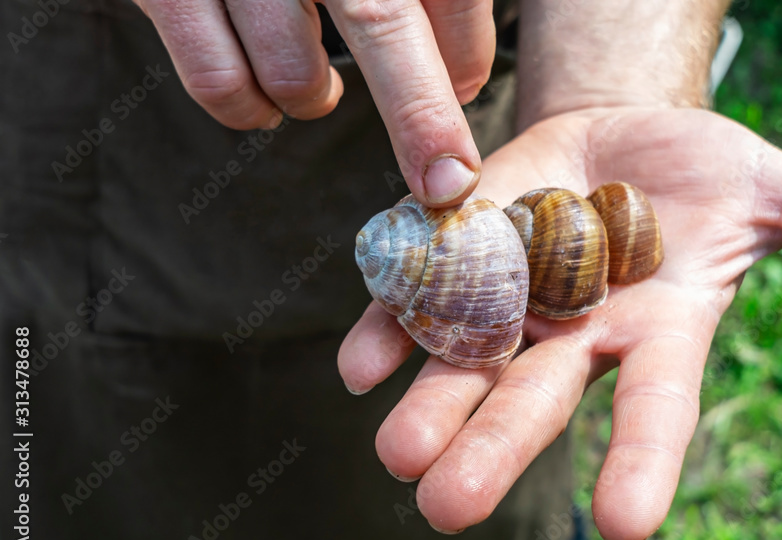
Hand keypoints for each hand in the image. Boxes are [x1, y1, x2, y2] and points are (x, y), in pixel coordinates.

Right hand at [135, 0, 492, 205]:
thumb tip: (465, 80)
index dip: (468, 52)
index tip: (468, 93)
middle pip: (384, 24)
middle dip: (423, 119)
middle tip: (445, 181)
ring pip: (294, 74)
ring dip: (315, 98)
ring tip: (319, 85)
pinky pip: (220, 83)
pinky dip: (250, 109)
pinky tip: (264, 98)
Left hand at [337, 107, 781, 539]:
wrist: (623, 142)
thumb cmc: (707, 178)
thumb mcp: (778, 190)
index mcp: (657, 332)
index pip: (654, 408)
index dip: (642, 461)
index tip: (625, 524)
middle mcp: (577, 334)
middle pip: (535, 400)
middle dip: (494, 451)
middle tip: (447, 509)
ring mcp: (513, 297)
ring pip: (465, 364)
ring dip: (428, 406)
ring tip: (395, 452)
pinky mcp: (465, 251)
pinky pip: (421, 298)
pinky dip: (388, 327)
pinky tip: (358, 363)